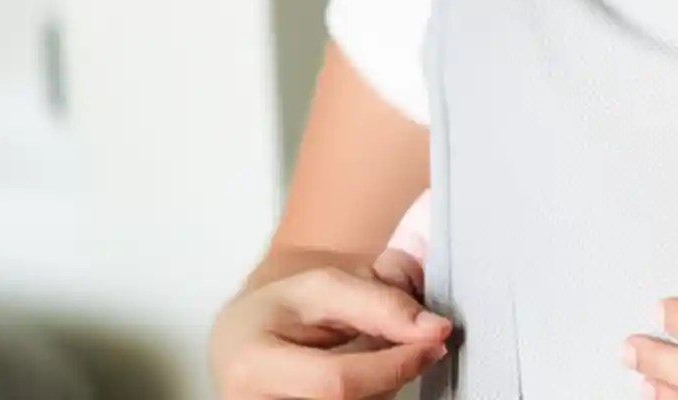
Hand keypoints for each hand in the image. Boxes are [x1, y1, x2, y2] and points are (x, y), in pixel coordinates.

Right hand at [211, 250, 449, 399]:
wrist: (242, 344)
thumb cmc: (280, 312)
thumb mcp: (322, 288)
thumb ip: (379, 302)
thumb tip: (434, 329)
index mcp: (251, 366)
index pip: (337, 382)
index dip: (394, 365)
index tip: (435, 339)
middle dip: (391, 376)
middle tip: (413, 348)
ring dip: (382, 389)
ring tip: (375, 359)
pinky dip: (370, 395)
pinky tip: (366, 380)